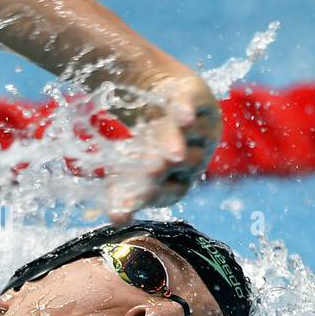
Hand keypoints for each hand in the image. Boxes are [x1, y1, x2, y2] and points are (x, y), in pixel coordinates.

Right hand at [103, 69, 221, 224]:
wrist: (165, 95)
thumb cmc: (148, 143)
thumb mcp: (129, 170)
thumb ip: (120, 193)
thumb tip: (115, 220)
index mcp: (179, 178)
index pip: (163, 192)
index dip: (143, 198)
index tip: (123, 209)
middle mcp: (193, 156)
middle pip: (180, 163)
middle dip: (164, 168)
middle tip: (151, 174)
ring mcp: (199, 127)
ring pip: (189, 135)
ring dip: (176, 142)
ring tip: (169, 155)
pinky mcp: (197, 98)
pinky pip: (193, 103)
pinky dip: (187, 108)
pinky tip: (184, 115)